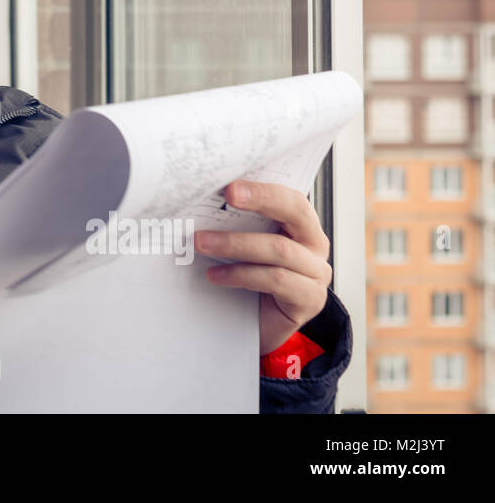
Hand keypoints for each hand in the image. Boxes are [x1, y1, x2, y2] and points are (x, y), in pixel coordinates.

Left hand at [194, 179, 331, 355]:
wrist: (256, 328)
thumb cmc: (248, 279)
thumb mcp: (243, 246)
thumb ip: (235, 223)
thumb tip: (197, 201)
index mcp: (300, 223)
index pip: (289, 195)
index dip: (262, 187)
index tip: (231, 185)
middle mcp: (314, 244)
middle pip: (295, 212)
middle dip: (260, 200)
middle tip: (227, 196)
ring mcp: (315, 273)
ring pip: (279, 249)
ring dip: (235, 243)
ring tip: (200, 243)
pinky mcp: (309, 299)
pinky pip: (276, 280)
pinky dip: (241, 275)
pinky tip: (214, 275)